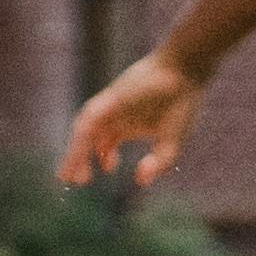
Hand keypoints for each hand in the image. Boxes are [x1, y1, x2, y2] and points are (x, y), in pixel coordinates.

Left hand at [63, 57, 201, 186]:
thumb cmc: (182, 105)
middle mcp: (115, 116)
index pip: (105, 144)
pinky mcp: (110, 99)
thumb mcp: (171, 143)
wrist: (185, 73)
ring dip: (76, 153)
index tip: (106, 171)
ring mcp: (111, 106)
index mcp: (128, 125)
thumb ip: (159, 164)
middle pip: (90, 140)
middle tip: (78, 181)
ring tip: (70, 174)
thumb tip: (140, 181)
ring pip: (85, 132)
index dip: (102, 159)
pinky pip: (90, 120)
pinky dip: (83, 139)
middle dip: (80, 161)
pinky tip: (80, 154)